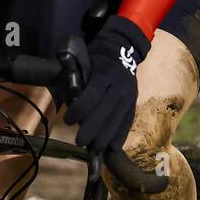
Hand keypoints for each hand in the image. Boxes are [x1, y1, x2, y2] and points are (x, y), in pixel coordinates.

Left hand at [64, 16, 150, 152]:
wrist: (123, 50)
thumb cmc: (97, 58)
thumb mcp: (83, 61)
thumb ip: (74, 77)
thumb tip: (65, 97)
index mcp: (105, 72)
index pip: (93, 94)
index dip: (81, 109)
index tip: (68, 121)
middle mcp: (119, 84)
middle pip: (106, 110)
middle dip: (92, 128)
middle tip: (79, 142)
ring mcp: (129, 94)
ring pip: (118, 118)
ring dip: (106, 136)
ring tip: (94, 149)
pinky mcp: (134, 102)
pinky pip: (128, 121)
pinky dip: (120, 135)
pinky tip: (112, 148)